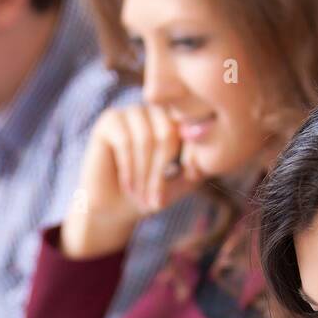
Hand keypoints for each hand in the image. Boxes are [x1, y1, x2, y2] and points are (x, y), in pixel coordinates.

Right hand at [62, 103, 204, 258]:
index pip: (190, 130)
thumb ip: (199, 166)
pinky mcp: (109, 119)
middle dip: (161, 171)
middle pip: (167, 133)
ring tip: (140, 195)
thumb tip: (207, 155)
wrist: (115, 208)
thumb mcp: (183, 182)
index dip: (189, 158)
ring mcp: (132, 112)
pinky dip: (129, 168)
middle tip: (156, 199)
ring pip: (145, 139)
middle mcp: (156, 110)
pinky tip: (128, 186)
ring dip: (144, 174)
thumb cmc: (151, 194)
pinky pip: (124, 142)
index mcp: (177, 120)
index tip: (185, 182)